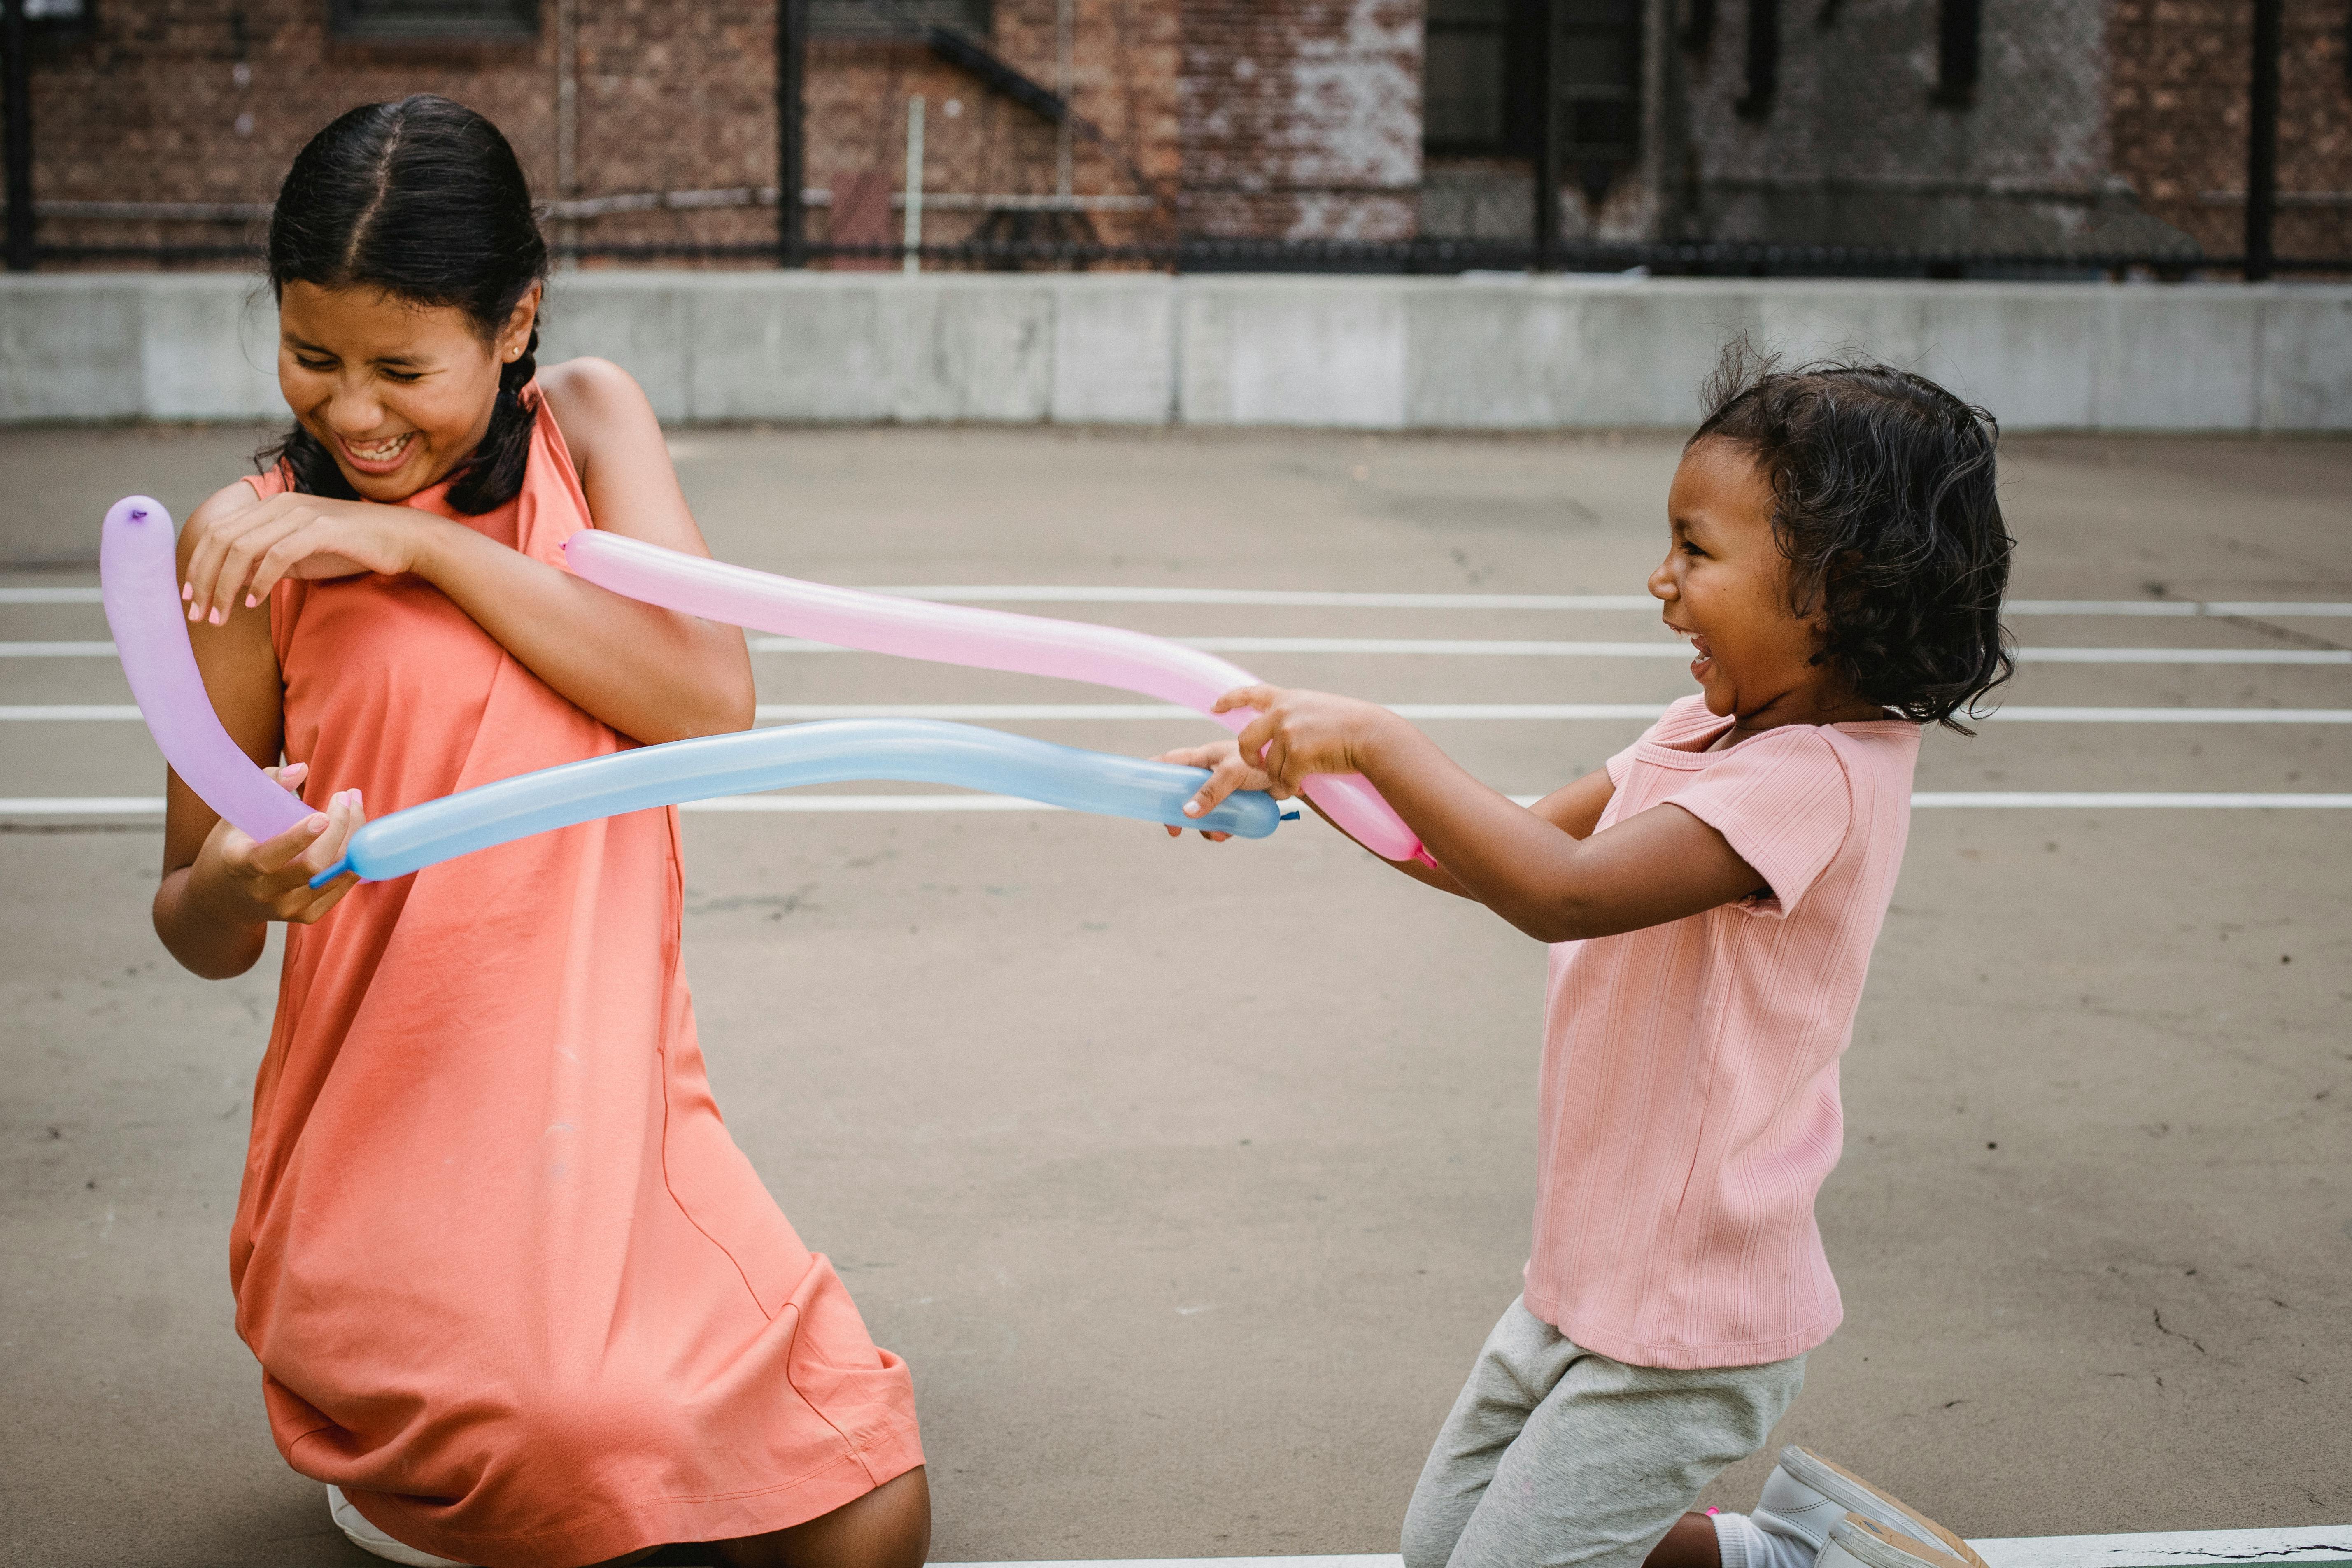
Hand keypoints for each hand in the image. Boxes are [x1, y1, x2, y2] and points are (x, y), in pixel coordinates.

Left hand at [181, 491, 442, 625]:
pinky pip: (279, 555)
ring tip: (222, 616)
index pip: (218, 532)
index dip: (197, 565)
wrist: (403, 538)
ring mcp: (302, 514)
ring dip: (226, 586)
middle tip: (200, 615)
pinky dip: (261, 580)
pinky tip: (255, 602)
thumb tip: (233, 579)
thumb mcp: (301, 554)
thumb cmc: (353, 549)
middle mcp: (281, 504)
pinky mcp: (323, 529)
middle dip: (204, 580)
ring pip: (244, 548)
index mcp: (272, 506)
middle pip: (222, 539)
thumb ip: (267, 560)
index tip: (191, 597)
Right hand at [188, 762, 366, 925]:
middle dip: (339, 828)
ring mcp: (288, 908)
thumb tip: (301, 769)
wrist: (221, 900)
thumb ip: (266, 788)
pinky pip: (341, 886)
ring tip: (356, 807)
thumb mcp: (235, 817)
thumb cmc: (229, 848)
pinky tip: (355, 834)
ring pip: (334, 874)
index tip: (323, 814)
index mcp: (241, 865)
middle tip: (346, 797)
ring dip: (353, 837)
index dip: (300, 837)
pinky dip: (353, 858)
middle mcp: (264, 891)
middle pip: (314, 865)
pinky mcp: (306, 916)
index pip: (272, 856)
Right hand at [1155, 737, 1284, 840]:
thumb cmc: (1264, 762)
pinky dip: (1221, 828)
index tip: (1139, 785)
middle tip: (1175, 831)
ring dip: (1205, 826)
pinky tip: (1229, 834)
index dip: (1154, 770)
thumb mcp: (1233, 773)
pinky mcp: (1237, 801)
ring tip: (1217, 834)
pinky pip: (1221, 818)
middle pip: (1183, 793)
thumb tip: (1186, 813)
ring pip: (1203, 810)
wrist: (1295, 773)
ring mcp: (1223, 788)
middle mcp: (1210, 772)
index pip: (1171, 761)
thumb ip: (1211, 791)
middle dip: (1178, 814)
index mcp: (1204, 757)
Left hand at [1213, 684, 1402, 794]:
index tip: (1215, 707)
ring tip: (1296, 782)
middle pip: (1245, 739)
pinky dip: (1290, 789)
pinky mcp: (1297, 753)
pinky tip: (1302, 788)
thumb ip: (1297, 717)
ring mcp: (1289, 731)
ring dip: (1279, 779)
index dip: (1230, 700)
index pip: (1250, 693)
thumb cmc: (1352, 727)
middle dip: (1249, 759)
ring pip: (1269, 767)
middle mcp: (1283, 711)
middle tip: (1261, 769)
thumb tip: (1282, 734)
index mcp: (1288, 699)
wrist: (1373, 736)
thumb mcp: (1318, 710)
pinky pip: (1283, 780)